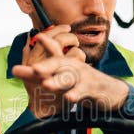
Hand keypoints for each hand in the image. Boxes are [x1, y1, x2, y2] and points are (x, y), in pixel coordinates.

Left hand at [14, 30, 128, 117]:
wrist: (110, 91)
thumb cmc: (84, 79)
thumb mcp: (67, 68)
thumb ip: (52, 55)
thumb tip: (39, 35)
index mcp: (64, 62)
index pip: (48, 58)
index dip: (36, 57)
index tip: (23, 56)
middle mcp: (73, 66)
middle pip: (58, 64)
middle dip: (45, 67)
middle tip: (34, 69)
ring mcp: (83, 76)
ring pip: (69, 78)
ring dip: (58, 81)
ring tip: (46, 84)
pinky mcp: (92, 88)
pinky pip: (83, 91)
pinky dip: (76, 94)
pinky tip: (69, 98)